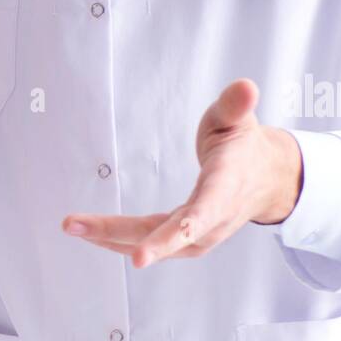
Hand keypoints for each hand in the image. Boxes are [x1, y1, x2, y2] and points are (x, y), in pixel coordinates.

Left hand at [62, 78, 302, 266]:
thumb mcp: (240, 119)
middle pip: (168, 233)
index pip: (204, 211)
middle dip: (119, 233)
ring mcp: (200, 236)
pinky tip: (92, 235)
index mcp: (227, 187)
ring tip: (73, 226)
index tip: (143, 254)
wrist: (267, 180)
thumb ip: (236, 105)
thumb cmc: (245, 147)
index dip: (177, 232)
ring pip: (153, 242)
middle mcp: (213, 219)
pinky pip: (149, 242)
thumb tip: (245, 86)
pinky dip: (118, 240)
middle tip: (79, 227)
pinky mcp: (187, 241)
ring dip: (110, 237)